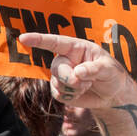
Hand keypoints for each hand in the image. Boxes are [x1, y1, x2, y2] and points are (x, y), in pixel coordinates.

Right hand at [13, 32, 136, 109]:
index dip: (39, 40)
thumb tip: (77, 73)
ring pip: (57, 83)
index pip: (55, 42)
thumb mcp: (109, 69)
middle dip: (70, 79)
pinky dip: (71, 96)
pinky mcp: (60, 89)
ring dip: (74, 88)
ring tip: (88, 85)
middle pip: (57, 68)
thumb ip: (94, 69)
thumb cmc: (112, 75)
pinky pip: (58, 94)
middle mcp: (66, 59)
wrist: (113, 94)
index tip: (23, 38)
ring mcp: (61, 74)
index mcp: (76, 47)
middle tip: (86, 83)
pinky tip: (81, 92)